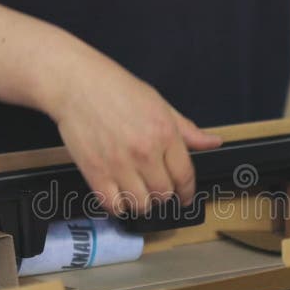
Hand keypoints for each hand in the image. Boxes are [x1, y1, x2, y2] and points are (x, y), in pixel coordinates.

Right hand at [49, 55, 221, 215]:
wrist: (76, 83)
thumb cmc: (115, 89)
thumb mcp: (160, 104)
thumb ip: (187, 130)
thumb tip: (213, 142)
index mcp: (164, 134)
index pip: (185, 176)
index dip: (188, 191)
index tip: (185, 197)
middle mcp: (144, 152)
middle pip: (164, 194)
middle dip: (164, 195)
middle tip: (157, 189)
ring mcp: (119, 164)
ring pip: (141, 205)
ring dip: (142, 203)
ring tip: (138, 192)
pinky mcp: (95, 172)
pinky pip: (113, 205)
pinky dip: (118, 206)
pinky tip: (119, 195)